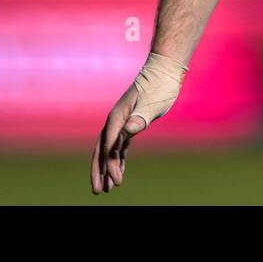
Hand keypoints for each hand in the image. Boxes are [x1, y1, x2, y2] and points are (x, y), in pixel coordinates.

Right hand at [91, 52, 187, 194]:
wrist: (164, 70)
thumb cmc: (160, 86)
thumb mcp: (153, 103)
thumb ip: (141, 117)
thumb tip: (129, 130)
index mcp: (118, 117)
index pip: (110, 146)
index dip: (111, 165)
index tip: (116, 182)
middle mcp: (116, 120)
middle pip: (101, 150)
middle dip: (99, 171)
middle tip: (98, 191)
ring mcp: (122, 121)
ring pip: (109, 149)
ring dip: (107, 168)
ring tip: (107, 188)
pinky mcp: (130, 122)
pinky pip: (119, 145)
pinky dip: (118, 159)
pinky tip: (119, 171)